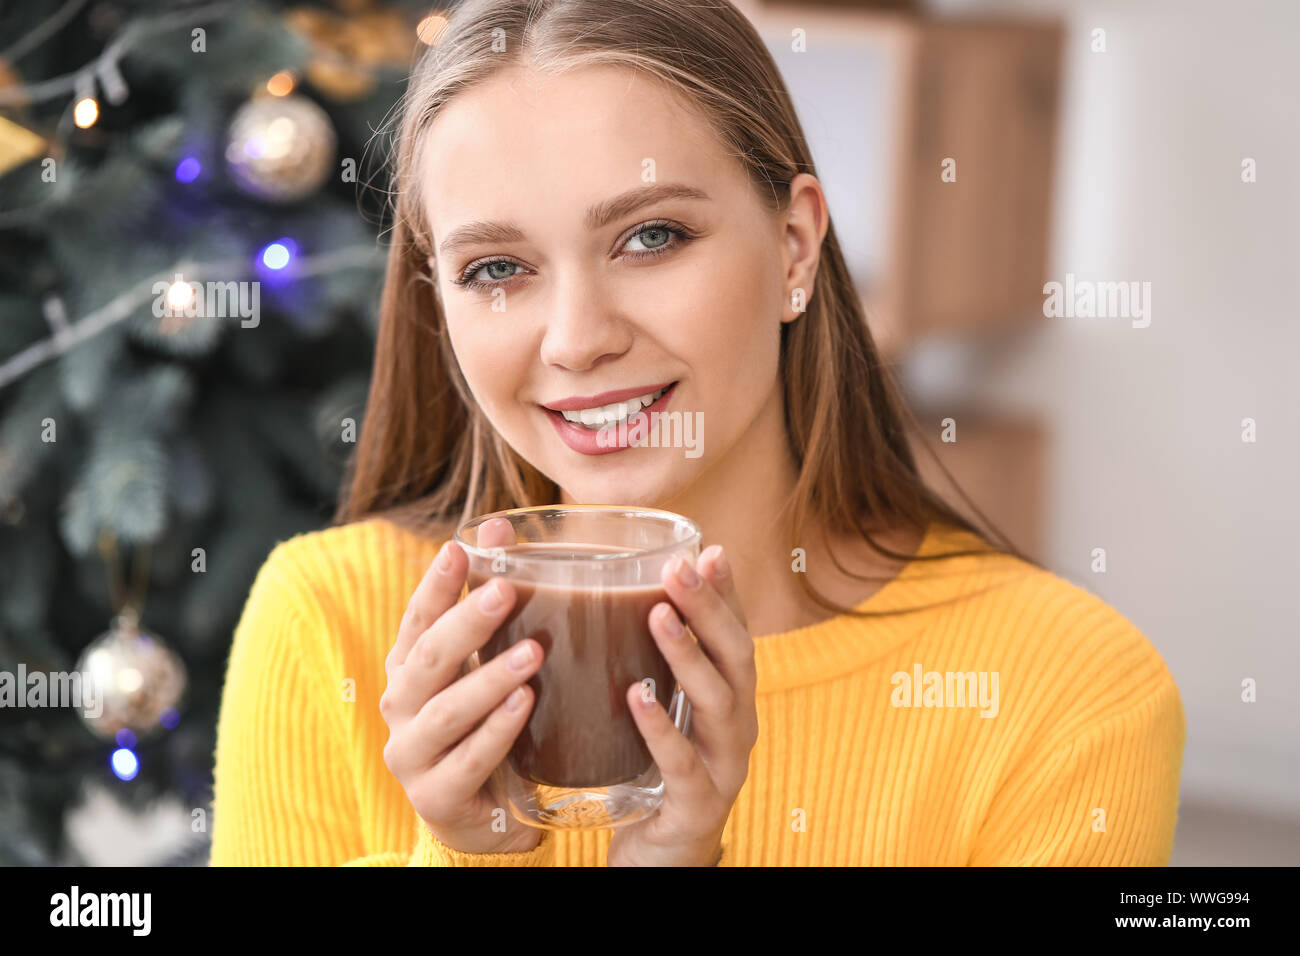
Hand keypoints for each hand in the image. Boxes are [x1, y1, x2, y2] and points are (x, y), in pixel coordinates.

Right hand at [380, 518, 544, 854]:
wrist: (483, 813)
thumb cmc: (486, 724)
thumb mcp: (487, 667)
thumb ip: (495, 609)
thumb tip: (505, 528)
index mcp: (410, 668)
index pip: (417, 619)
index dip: (437, 584)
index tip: (461, 548)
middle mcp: (400, 705)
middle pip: (428, 658)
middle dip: (466, 623)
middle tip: (506, 591)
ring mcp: (412, 753)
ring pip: (445, 711)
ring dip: (488, 679)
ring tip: (531, 654)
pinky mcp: (436, 796)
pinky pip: (468, 760)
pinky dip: (496, 731)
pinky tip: (524, 706)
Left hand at [607, 544, 757, 865]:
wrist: (658, 859)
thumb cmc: (654, 774)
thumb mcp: (654, 711)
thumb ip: (644, 661)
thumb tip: (617, 599)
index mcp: (728, 698)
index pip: (735, 634)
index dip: (724, 592)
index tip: (707, 548)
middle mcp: (737, 726)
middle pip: (736, 657)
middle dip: (709, 609)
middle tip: (677, 568)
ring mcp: (724, 766)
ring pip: (718, 703)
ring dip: (689, 656)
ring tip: (658, 617)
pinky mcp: (697, 804)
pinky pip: (683, 763)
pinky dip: (662, 728)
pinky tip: (636, 698)